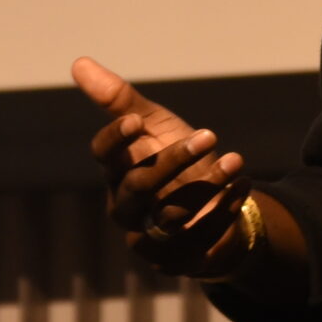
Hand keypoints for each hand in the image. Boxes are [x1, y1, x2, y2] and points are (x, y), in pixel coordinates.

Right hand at [74, 56, 251, 277]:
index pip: (103, 156)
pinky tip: (242, 184)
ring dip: (206, 187)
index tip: (136, 120)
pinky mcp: (180, 259)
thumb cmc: (174, 159)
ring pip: (170, 217)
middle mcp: (127, 208)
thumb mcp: (155, 126)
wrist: (210, 204)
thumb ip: (121, 100)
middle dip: (173, 160)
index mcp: (117, 172)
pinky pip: (201, 239)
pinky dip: (225, 210)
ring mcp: (151, 239)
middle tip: (210, 135)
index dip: (115, 140)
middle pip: (138, 187)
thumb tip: (78, 61)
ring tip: (235, 160)